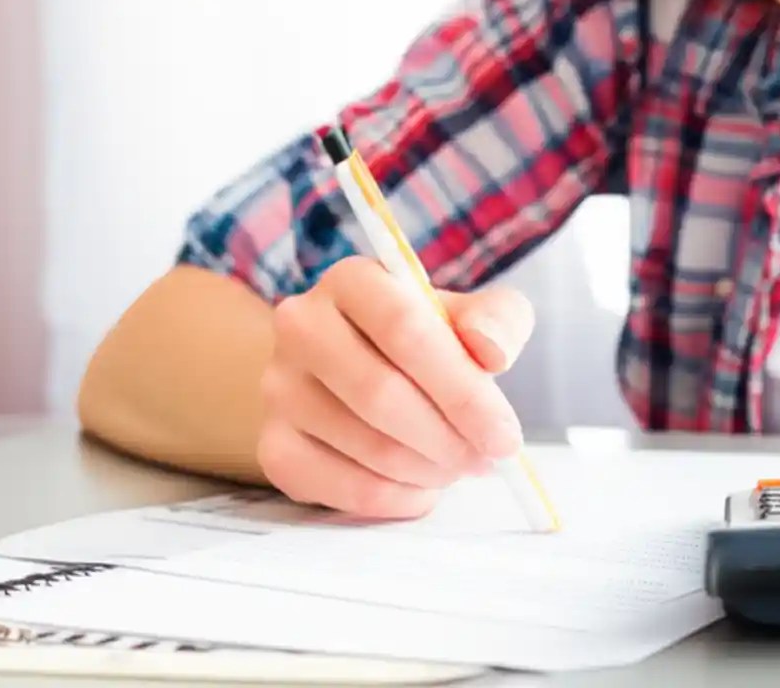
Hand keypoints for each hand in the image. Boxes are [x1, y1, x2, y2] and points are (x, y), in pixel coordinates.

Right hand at [257, 256, 533, 517]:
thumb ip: (499, 320)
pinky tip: (423, 487)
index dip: (462, 390)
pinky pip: (341, 487)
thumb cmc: (427, 343)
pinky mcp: (273, 443)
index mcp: (352, 281)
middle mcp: (301, 325)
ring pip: (366, 445)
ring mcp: (279, 386)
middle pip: (380, 393)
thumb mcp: (472, 317)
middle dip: (449, 438)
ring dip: (429, 469)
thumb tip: (492, 352)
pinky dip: (396, 498)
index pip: (405, 330)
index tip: (505, 435)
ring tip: (459, 465)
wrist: (360, 372)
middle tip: (488, 459)